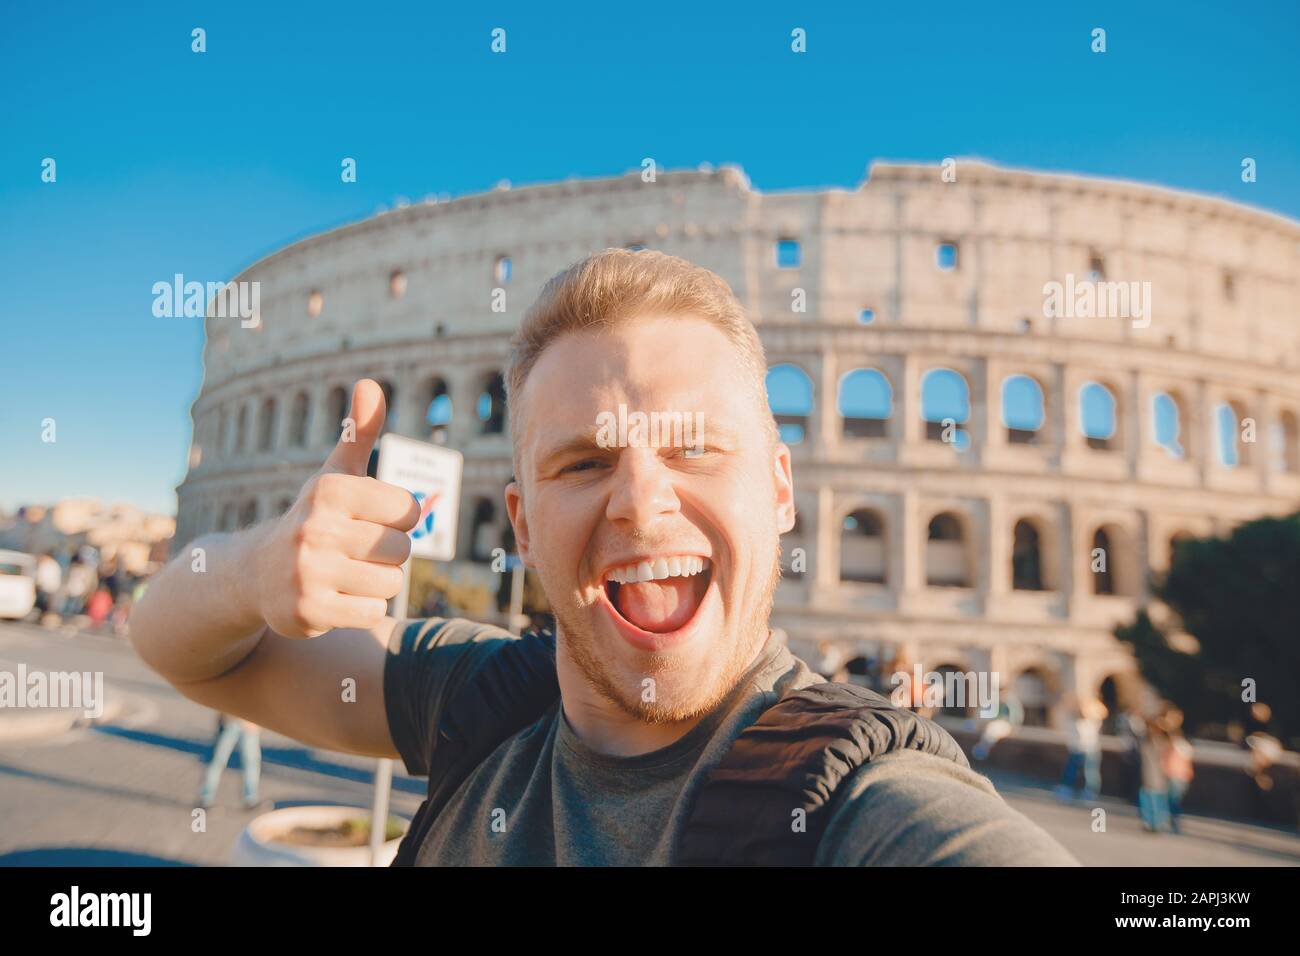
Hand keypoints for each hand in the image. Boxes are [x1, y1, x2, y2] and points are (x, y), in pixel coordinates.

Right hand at [252, 379, 419, 637]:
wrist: (255, 574)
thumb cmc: (315, 520)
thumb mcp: (334, 476)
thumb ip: (358, 433)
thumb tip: (371, 384)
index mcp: (330, 491)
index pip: (410, 510)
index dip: (397, 520)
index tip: (368, 520)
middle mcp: (315, 529)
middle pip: (402, 550)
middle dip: (386, 554)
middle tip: (354, 552)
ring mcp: (309, 573)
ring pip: (391, 584)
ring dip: (376, 584)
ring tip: (345, 574)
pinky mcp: (309, 612)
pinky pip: (373, 614)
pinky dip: (362, 610)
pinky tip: (335, 598)